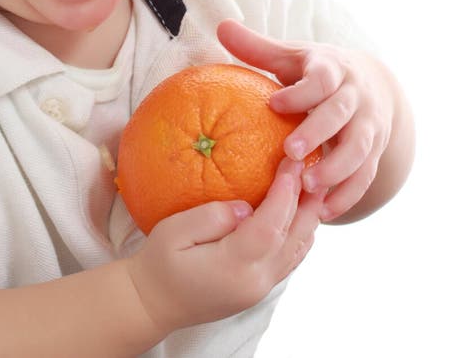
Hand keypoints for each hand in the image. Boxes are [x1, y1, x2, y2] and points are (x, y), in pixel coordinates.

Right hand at [125, 158, 324, 335]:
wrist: (154, 304)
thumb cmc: (159, 264)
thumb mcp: (173, 232)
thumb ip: (210, 217)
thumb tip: (246, 207)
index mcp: (234, 266)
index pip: (270, 227)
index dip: (285, 194)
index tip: (292, 164)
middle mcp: (255, 281)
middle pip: (293, 237)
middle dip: (306, 200)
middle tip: (312, 166)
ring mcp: (260, 288)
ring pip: (298, 249)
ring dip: (309, 216)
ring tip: (314, 185)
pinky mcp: (259, 288)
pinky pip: (290, 258)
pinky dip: (301, 233)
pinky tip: (301, 214)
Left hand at [216, 19, 393, 221]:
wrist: (373, 85)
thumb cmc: (317, 71)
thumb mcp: (291, 55)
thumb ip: (258, 47)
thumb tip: (221, 25)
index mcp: (333, 70)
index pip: (321, 80)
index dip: (301, 92)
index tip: (274, 104)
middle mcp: (356, 96)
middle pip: (341, 115)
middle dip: (318, 133)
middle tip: (290, 152)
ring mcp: (370, 125)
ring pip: (360, 149)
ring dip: (336, 170)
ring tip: (307, 187)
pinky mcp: (375, 152)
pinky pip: (365, 176)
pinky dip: (347, 195)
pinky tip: (322, 212)